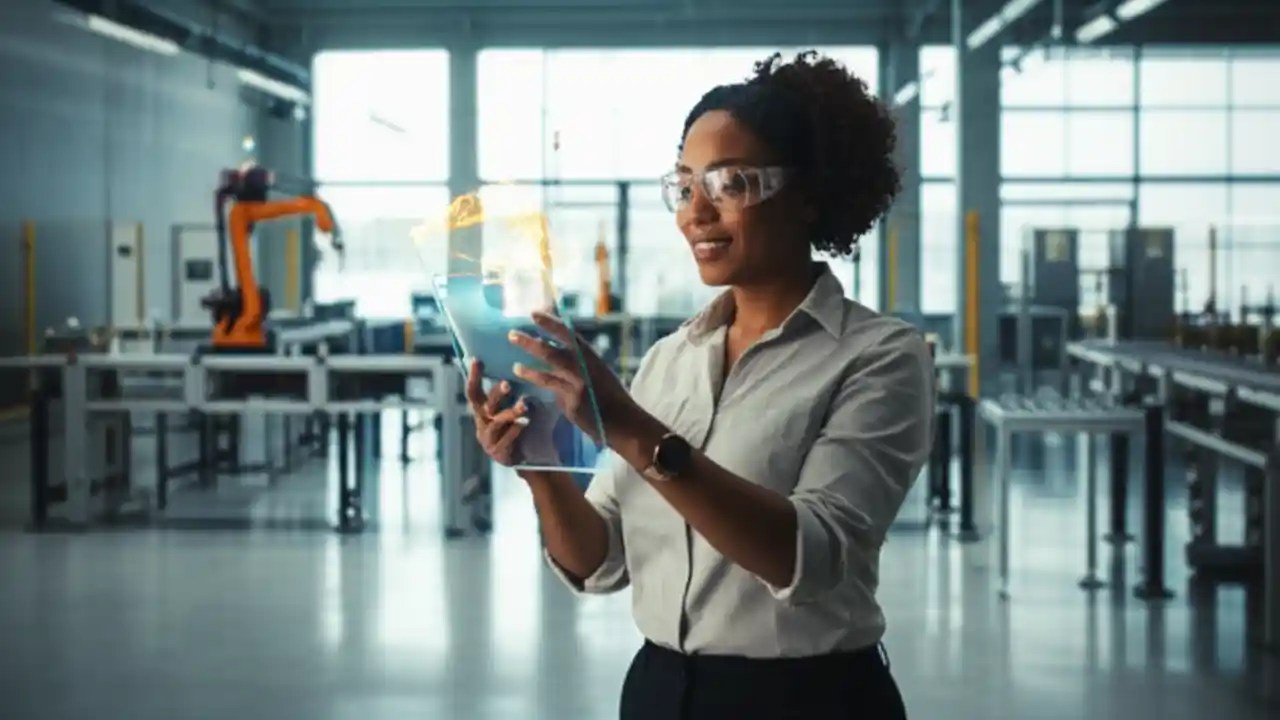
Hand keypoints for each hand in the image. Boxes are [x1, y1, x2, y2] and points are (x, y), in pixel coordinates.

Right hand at [465, 358, 529, 466]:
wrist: (520, 456)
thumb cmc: (513, 424)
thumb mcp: (506, 407)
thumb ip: (505, 392)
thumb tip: (514, 363)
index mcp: (481, 410)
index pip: (473, 391)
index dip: (474, 377)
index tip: (477, 359)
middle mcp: (482, 423)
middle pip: (485, 406)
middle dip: (495, 394)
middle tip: (507, 384)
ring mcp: (489, 438)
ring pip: (497, 423)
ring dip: (511, 412)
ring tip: (525, 405)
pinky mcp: (499, 453)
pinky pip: (507, 440)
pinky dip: (516, 430)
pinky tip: (525, 423)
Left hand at [507, 311, 639, 442]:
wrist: (624, 422)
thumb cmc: (614, 395)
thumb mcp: (600, 371)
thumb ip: (580, 363)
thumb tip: (556, 352)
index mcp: (592, 357)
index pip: (568, 334)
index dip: (550, 323)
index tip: (534, 314)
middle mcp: (582, 370)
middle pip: (549, 352)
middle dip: (529, 343)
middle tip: (511, 335)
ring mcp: (575, 388)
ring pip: (545, 376)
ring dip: (528, 371)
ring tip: (516, 367)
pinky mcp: (569, 406)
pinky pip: (555, 397)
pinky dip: (553, 396)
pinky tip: (550, 396)